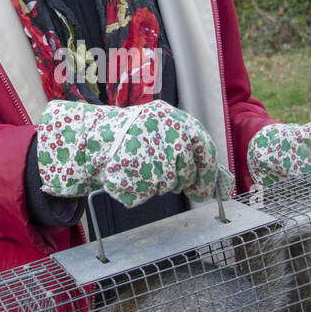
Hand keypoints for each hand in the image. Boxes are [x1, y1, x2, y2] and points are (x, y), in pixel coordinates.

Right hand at [36, 98, 220, 207]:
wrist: (90, 138)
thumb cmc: (131, 136)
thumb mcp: (161, 130)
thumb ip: (189, 149)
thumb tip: (220, 181)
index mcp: (172, 118)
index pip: (204, 148)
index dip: (208, 172)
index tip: (206, 189)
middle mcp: (165, 134)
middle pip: (187, 171)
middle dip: (182, 181)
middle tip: (169, 179)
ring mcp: (151, 155)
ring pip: (168, 185)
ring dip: (157, 184)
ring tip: (138, 167)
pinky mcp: (137, 174)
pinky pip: (146, 193)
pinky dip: (138, 190)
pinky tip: (127, 174)